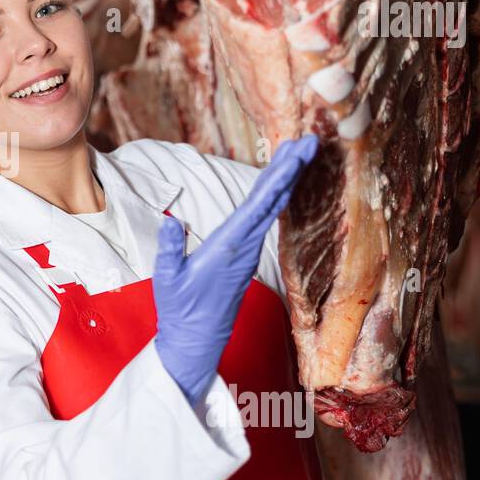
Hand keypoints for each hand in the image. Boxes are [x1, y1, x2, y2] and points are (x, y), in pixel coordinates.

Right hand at [152, 135, 317, 403]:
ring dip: (286, 178)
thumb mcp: (167, 279)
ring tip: (298, 153)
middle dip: (292, 169)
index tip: (296, 155)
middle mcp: (245, 244)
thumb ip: (170, 250)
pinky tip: (280, 185)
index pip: (259, 205)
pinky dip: (275, 196)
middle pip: (274, 199)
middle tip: (311, 141)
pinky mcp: (245, 253)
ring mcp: (248, 249)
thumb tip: (171, 221)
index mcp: (229, 245)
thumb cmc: (181, 308)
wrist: (197, 337)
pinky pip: (265, 217)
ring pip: (272, 207)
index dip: (279, 177)